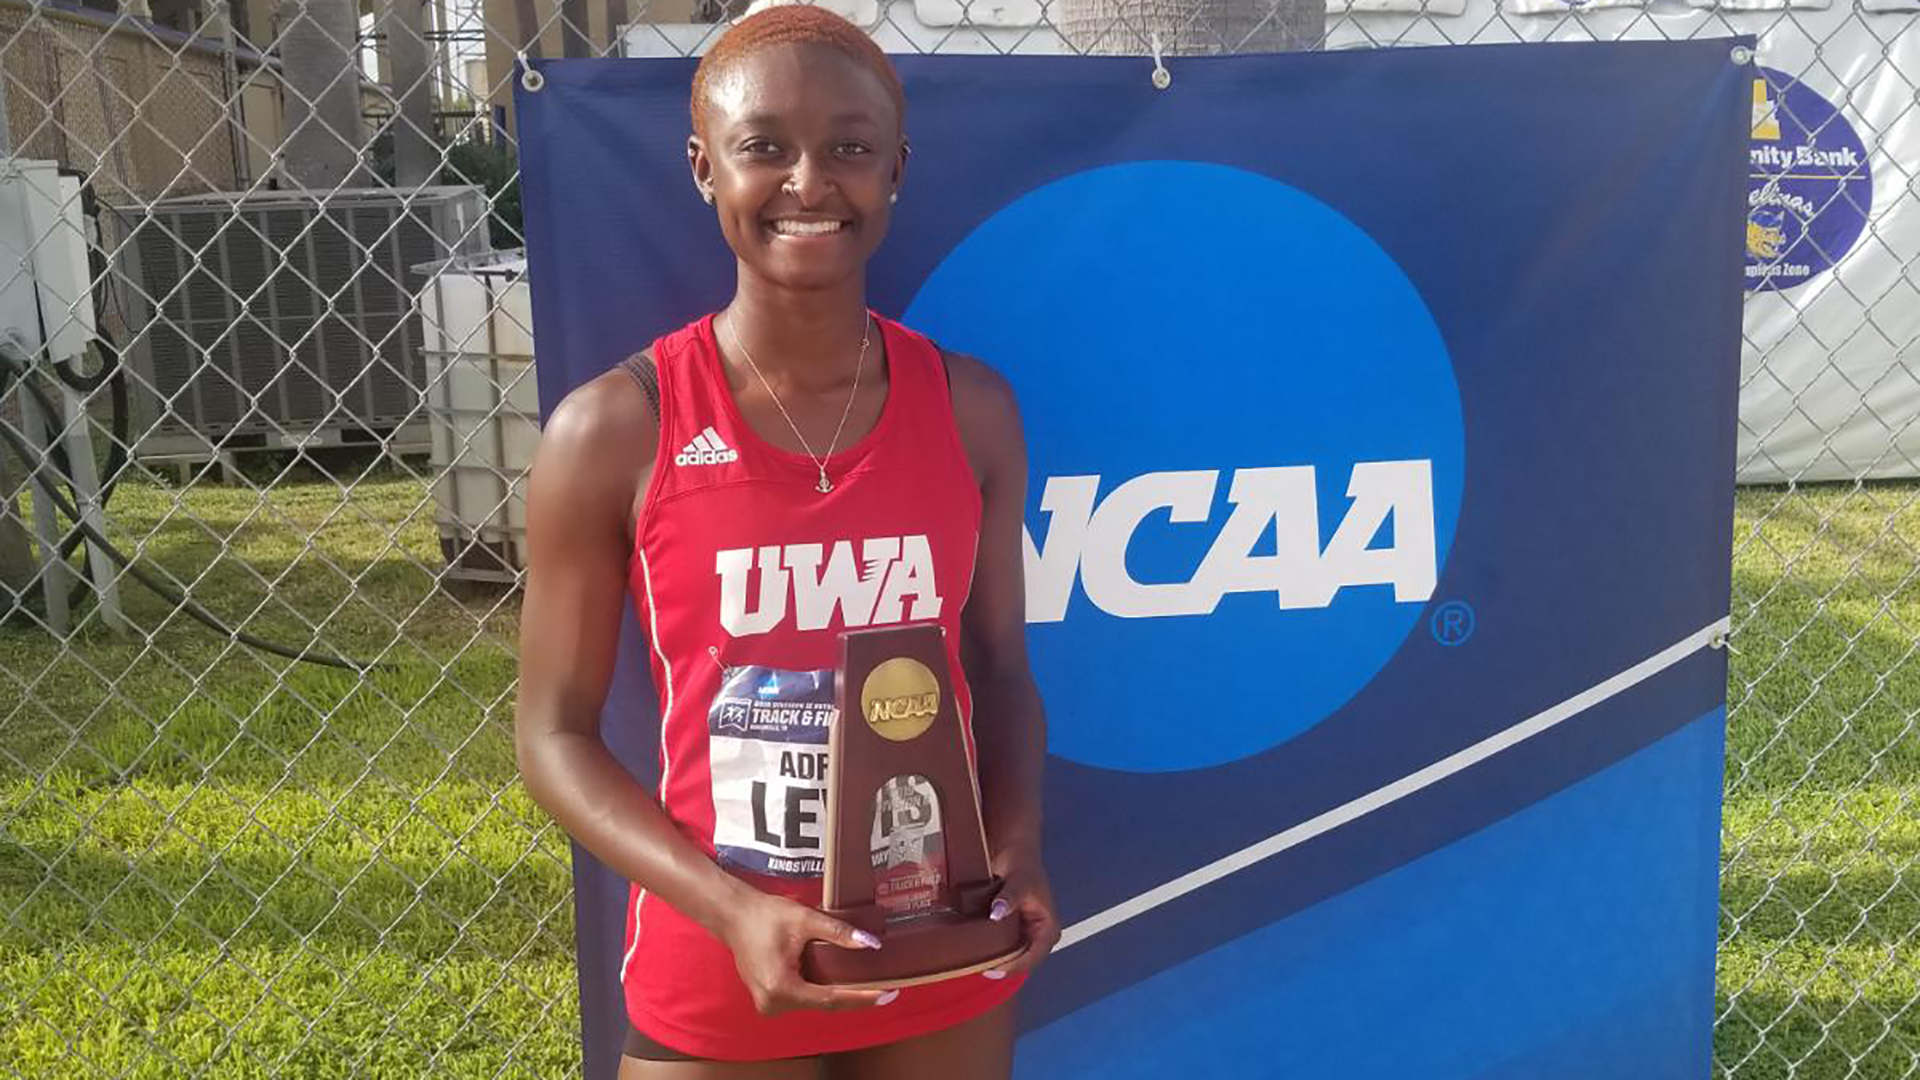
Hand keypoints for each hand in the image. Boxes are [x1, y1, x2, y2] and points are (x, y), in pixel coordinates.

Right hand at [717, 891, 894, 1014]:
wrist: (733, 914)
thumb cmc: (763, 915)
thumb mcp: (804, 920)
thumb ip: (838, 933)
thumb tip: (870, 944)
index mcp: (781, 988)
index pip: (831, 999)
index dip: (861, 997)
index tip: (887, 994)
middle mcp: (773, 1003)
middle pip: (824, 1003)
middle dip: (854, 995)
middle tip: (886, 988)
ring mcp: (769, 1003)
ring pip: (814, 1002)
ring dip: (838, 992)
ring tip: (869, 984)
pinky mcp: (769, 997)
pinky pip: (803, 997)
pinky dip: (821, 989)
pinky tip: (841, 980)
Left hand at [986, 842, 1059, 977]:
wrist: (1015, 850)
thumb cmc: (1023, 865)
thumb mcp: (1019, 881)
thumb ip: (1010, 898)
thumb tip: (997, 914)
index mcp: (1048, 930)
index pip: (1032, 958)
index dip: (1013, 966)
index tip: (991, 969)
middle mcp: (1039, 936)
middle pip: (1021, 961)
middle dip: (1001, 965)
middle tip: (977, 968)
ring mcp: (1025, 934)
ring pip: (1010, 955)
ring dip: (994, 959)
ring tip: (973, 963)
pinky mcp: (1012, 929)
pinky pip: (1001, 946)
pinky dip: (990, 949)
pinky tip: (974, 950)